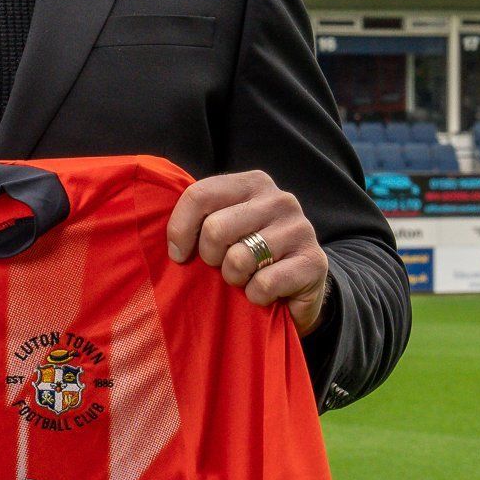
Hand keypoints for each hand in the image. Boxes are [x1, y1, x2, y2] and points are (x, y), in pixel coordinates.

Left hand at [166, 170, 328, 335]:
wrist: (298, 286)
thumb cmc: (248, 254)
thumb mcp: (223, 228)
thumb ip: (198, 218)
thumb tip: (165, 236)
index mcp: (252, 183)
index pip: (199, 195)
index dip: (179, 230)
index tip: (178, 255)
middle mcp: (280, 199)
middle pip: (216, 229)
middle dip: (210, 258)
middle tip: (222, 267)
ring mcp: (300, 228)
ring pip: (239, 259)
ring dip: (234, 279)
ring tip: (246, 278)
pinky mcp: (314, 262)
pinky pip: (264, 284)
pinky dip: (255, 296)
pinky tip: (265, 292)